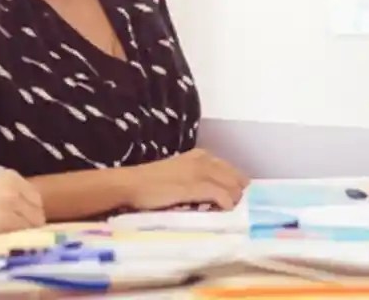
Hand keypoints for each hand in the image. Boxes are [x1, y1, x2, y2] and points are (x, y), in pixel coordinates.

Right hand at [0, 169, 44, 244]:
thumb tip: (11, 198)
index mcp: (9, 177)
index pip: (35, 198)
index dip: (29, 212)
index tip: (22, 222)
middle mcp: (14, 191)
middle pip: (37, 214)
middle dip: (29, 225)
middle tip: (16, 235)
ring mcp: (10, 209)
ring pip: (32, 228)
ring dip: (24, 235)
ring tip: (8, 242)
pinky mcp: (3, 228)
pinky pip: (21, 238)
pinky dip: (17, 243)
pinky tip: (4, 246)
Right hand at [122, 149, 248, 210]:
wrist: (130, 185)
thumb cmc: (150, 183)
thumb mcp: (179, 174)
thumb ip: (196, 178)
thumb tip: (213, 195)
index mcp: (200, 155)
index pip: (230, 170)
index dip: (235, 186)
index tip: (233, 200)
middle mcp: (204, 160)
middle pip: (236, 178)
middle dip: (237, 194)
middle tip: (230, 210)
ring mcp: (201, 172)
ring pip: (234, 187)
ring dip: (233, 202)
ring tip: (224, 213)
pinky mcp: (197, 186)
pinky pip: (223, 196)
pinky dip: (226, 206)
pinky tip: (221, 212)